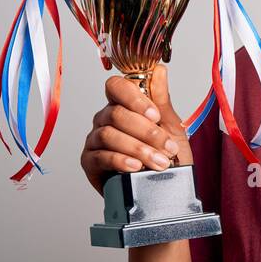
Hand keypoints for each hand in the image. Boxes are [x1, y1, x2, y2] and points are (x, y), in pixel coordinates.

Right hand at [80, 63, 193, 196]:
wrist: (163, 191)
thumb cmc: (167, 158)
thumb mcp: (171, 127)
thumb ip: (161, 100)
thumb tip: (159, 70)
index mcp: (123, 105)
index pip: (116, 86)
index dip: (134, 98)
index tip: (155, 114)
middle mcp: (105, 119)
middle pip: (116, 113)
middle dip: (146, 131)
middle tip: (167, 147)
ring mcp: (95, 140)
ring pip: (108, 134)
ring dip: (138, 149)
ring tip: (159, 162)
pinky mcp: (90, 162)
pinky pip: (100, 156)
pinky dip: (120, 160)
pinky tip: (136, 167)